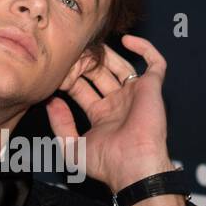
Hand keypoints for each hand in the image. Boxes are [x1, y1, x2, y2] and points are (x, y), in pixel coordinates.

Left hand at [46, 34, 180, 198]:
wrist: (133, 164)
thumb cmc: (106, 162)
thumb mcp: (72, 146)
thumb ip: (60, 124)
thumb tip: (51, 102)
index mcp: (102, 116)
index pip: (83, 89)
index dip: (70, 78)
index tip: (57, 71)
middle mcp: (118, 103)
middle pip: (100, 74)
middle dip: (85, 65)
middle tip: (72, 54)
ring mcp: (135, 94)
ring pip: (121, 65)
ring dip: (106, 55)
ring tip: (91, 47)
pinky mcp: (152, 87)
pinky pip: (154, 62)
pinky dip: (144, 48)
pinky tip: (126, 41)